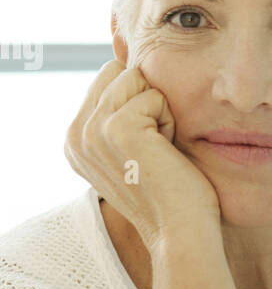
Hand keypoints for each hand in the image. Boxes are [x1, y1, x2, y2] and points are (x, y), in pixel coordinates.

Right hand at [64, 58, 220, 252]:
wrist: (179, 231)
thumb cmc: (168, 191)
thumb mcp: (132, 148)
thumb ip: (118, 110)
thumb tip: (124, 57)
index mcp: (74, 140)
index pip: (107, 79)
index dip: (139, 103)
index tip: (145, 147)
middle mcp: (75, 134)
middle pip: (118, 72)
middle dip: (147, 100)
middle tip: (155, 147)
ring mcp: (92, 130)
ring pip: (136, 78)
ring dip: (159, 110)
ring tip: (160, 150)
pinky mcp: (117, 127)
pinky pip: (155, 95)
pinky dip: (170, 120)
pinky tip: (167, 153)